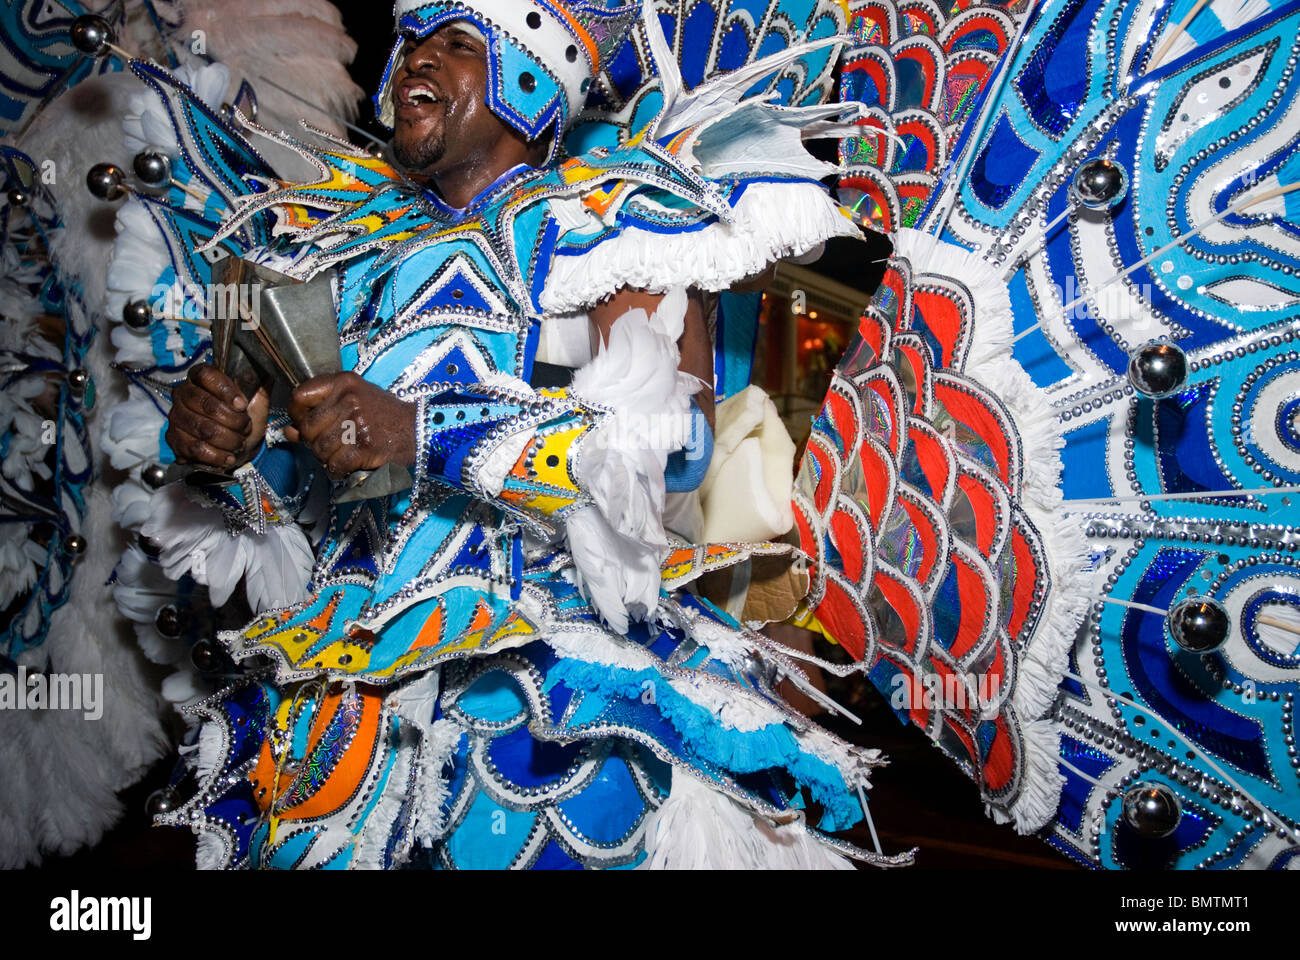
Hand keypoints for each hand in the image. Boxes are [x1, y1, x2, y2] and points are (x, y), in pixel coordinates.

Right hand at [166, 364, 267, 469]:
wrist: (238, 445)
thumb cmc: (244, 418)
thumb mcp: (256, 398)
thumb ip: (258, 384)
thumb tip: (264, 371)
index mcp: (200, 377)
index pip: (206, 375)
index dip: (225, 389)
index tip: (242, 405)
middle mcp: (183, 394)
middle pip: (206, 404)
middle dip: (233, 420)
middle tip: (245, 427)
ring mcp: (177, 417)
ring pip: (204, 429)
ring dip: (229, 439)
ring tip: (239, 442)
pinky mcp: (175, 440)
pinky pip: (196, 449)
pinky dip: (217, 456)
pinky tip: (229, 457)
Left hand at [284, 372, 416, 479]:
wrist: (419, 429)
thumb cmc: (384, 415)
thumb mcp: (353, 401)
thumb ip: (320, 411)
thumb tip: (289, 431)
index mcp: (344, 382)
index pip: (300, 396)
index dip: (298, 414)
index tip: (305, 423)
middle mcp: (349, 399)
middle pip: (308, 427)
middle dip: (313, 442)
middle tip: (327, 446)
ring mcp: (357, 422)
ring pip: (320, 448)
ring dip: (326, 458)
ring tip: (339, 456)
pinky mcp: (364, 445)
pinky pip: (335, 464)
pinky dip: (336, 471)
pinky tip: (344, 468)